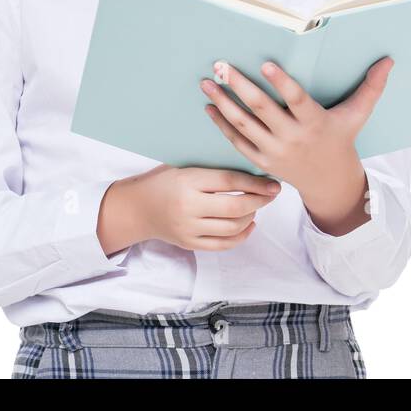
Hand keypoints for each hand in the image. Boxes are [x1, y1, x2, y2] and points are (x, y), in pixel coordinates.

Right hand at [100, 163, 282, 252]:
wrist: (136, 208)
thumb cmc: (164, 180)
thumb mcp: (185, 166)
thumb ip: (214, 170)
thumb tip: (253, 171)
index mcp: (187, 181)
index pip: (230, 182)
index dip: (255, 184)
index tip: (273, 183)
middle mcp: (188, 207)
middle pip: (235, 208)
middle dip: (259, 201)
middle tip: (271, 195)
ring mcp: (188, 229)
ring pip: (232, 228)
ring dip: (251, 217)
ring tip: (256, 206)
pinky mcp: (189, 244)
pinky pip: (223, 244)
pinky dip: (241, 235)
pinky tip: (249, 224)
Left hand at [198, 56, 394, 196]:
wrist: (328, 181)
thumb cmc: (341, 139)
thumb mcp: (357, 115)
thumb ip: (371, 87)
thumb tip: (390, 59)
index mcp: (315, 122)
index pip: (296, 100)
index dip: (282, 83)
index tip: (266, 64)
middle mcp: (293, 137)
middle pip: (262, 109)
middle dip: (239, 86)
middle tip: (221, 66)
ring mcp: (274, 151)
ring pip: (243, 124)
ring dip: (223, 102)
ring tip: (208, 82)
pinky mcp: (261, 160)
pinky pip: (236, 141)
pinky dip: (221, 124)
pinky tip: (210, 106)